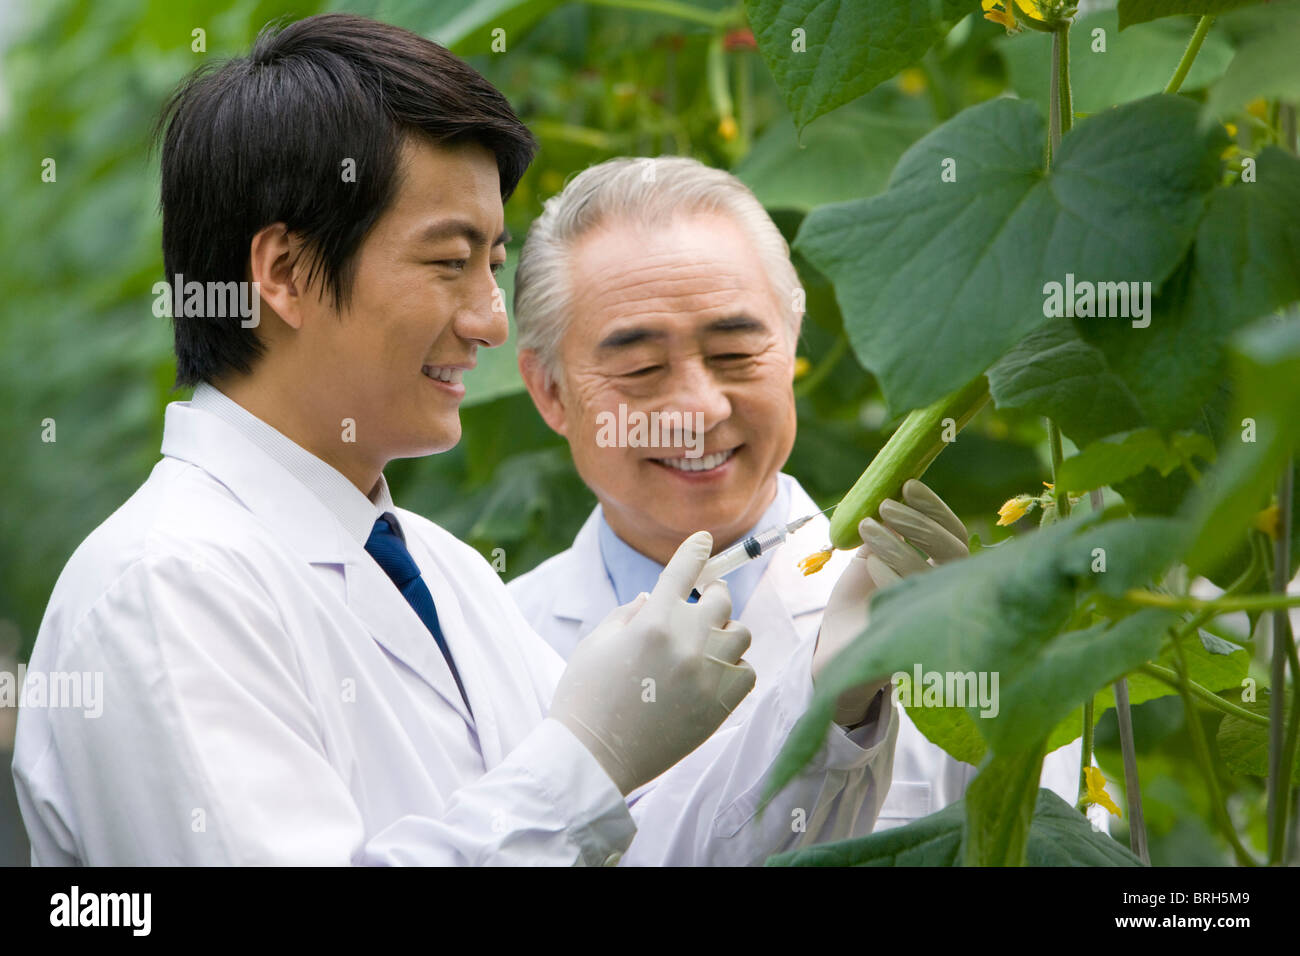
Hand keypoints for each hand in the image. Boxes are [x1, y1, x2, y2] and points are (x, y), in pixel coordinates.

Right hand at [549, 531, 756, 794]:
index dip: (695, 549)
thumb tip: (650, 598)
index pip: (683, 569)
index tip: (703, 540)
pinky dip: (734, 668)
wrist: (592, 757)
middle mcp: (685, 641)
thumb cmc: (585, 696)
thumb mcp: (597, 643)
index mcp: (652, 620)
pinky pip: (746, 672)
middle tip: (702, 603)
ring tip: (706, 644)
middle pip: (720, 599)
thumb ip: (628, 614)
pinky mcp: (719, 704)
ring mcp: (706, 673)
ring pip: (740, 633)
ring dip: (725, 632)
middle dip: (711, 595)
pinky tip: (713, 673)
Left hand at [813, 479, 968, 726]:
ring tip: (866, 527)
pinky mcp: (915, 635)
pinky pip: (911, 598)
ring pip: (931, 572)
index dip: (935, 508)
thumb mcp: (873, 553)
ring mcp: (935, 614)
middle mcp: (949, 591)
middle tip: (885, 506)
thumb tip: (894, 492)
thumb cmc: (859, 594)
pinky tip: (869, 562)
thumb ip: (888, 528)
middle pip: (953, 551)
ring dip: (898, 543)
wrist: (837, 640)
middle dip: (918, 523)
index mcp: (944, 568)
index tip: (908, 485)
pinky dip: (891, 573)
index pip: (954, 534)